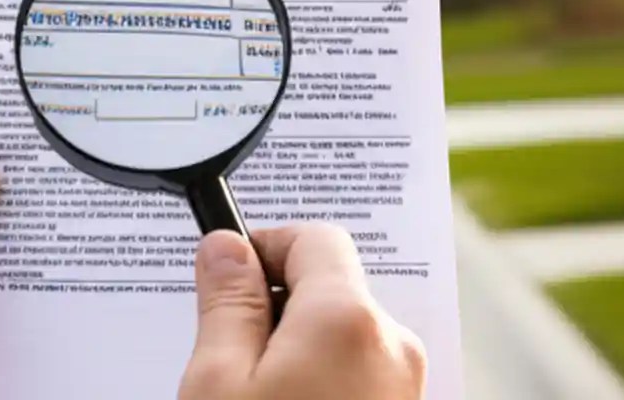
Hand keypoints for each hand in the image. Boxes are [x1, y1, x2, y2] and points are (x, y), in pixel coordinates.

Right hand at [180, 224, 425, 399]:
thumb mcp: (218, 385)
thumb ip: (226, 306)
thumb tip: (225, 248)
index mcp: (346, 320)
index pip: (314, 238)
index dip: (263, 248)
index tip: (226, 278)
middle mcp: (391, 345)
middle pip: (327, 290)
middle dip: (276, 310)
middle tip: (231, 362)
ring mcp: (405, 386)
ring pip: (339, 338)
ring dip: (297, 353)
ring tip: (258, 398)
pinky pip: (357, 375)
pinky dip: (321, 383)